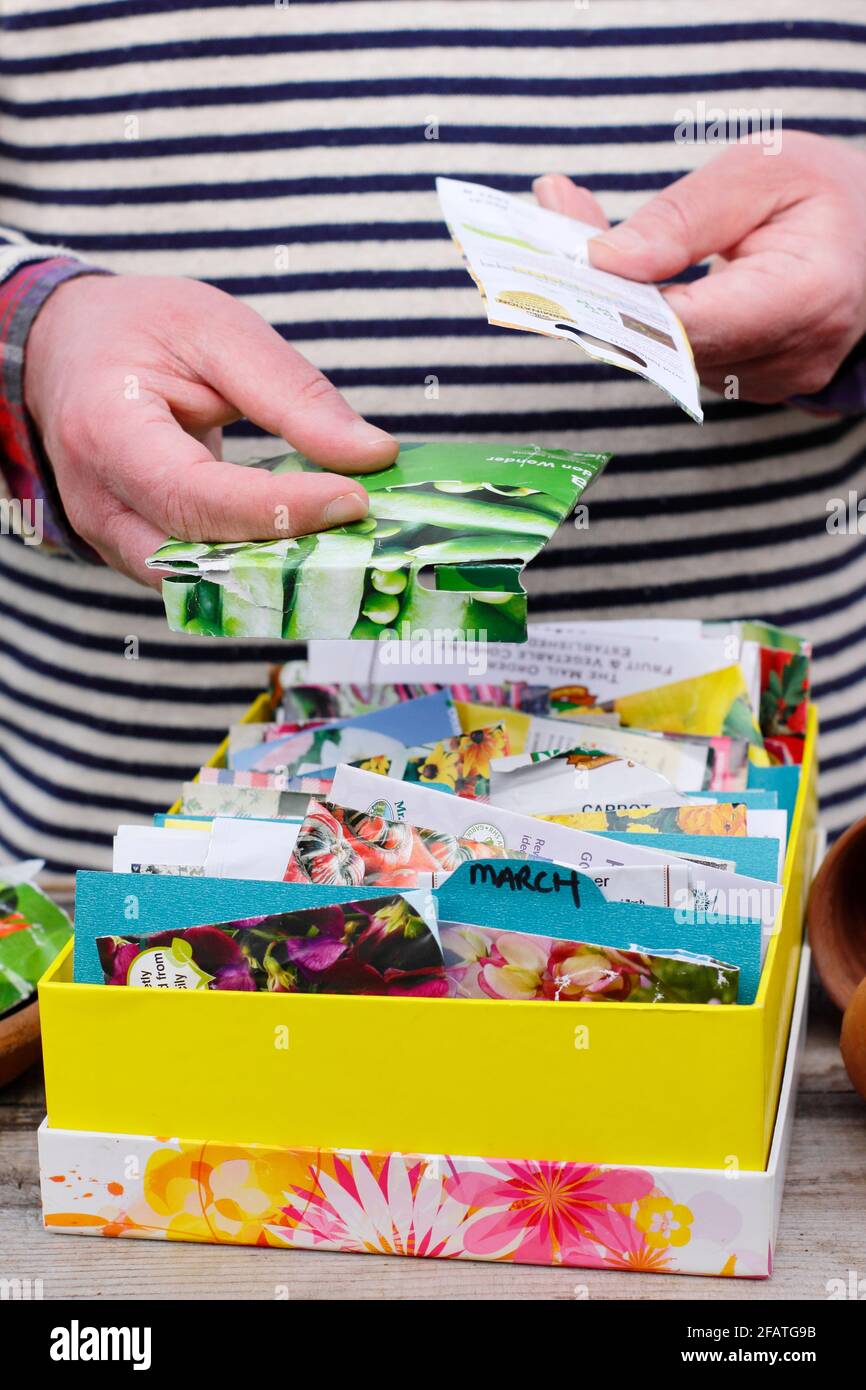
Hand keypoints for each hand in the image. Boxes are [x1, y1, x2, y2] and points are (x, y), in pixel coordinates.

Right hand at [24, 274, 397, 585]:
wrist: (70, 349)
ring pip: (200, 588)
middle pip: (195, 562)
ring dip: (276, 577)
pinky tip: (311, 553)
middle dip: (285, 558)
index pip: (195, 495)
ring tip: (346, 548)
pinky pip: (200, 583)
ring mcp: (110, 540)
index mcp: (106, 431)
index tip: (353, 499)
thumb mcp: (218, 331)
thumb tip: (373, 454)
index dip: (277, 509)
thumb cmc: (141, 330)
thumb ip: (294, 394)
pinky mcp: (135, 556)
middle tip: (366, 536)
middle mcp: (97, 502)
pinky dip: (258, 574)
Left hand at [534, 132, 865, 402]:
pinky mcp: (744, 385)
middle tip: (554, 215)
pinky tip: (614, 264)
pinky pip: (673, 354)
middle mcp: (785, 358)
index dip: (619, 297)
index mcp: (803, 300)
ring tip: (574, 219)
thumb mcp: (765, 173)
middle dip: (598, 283)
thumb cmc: (827, 197)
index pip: (685, 324)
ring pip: (659, 351)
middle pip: (662, 342)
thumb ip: (685, 217)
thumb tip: (605, 260)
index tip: (567, 252)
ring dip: (610, 294)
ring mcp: (766, 382)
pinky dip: (637, 310)